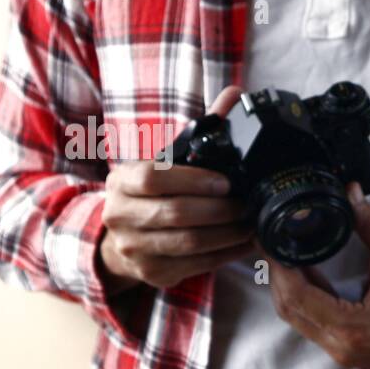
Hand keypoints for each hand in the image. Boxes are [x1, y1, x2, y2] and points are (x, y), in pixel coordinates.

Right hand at [98, 86, 255, 291]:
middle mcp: (120, 215)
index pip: (152, 178)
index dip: (192, 180)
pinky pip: (196, 265)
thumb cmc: (153, 194)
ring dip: (227, 234)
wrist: (120, 239)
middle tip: (247, 206)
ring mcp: (133, 248)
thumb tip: (235, 95)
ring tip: (250, 224)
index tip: (225, 183)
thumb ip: (202, 129)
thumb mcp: (167, 162)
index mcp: (121, 181)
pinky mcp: (151, 273)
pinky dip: (226, 254)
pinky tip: (244, 244)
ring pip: (189, 243)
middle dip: (219, 210)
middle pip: (175, 213)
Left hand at [269, 184, 369, 368]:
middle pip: (288, 310)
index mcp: (352, 328)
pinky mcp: (346, 351)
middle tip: (272, 241)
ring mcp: (341, 352)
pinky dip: (305, 299)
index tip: (269, 238)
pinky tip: (309, 275)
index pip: (296, 296)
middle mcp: (340, 345)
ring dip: (288, 287)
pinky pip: (313, 324)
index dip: (277, 265)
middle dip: (276, 274)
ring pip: (297, 319)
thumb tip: (350, 194)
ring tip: (287, 253)